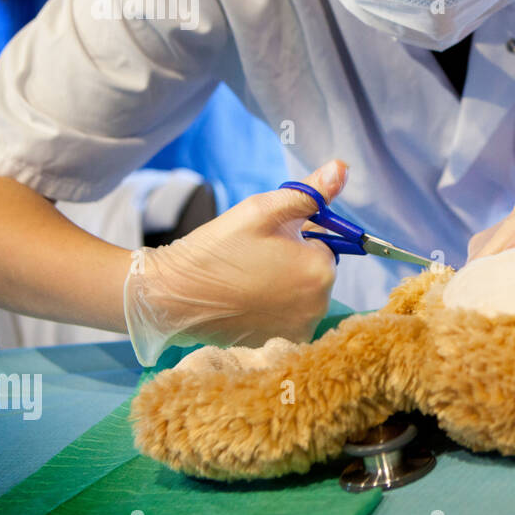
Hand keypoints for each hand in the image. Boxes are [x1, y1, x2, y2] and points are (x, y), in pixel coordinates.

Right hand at [123, 159, 348, 365]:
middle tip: (253, 259)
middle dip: (292, 260)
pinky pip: (289, 318)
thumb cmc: (218, 248)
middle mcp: (320, 305)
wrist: (172, 295)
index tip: (266, 239)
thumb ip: (308, 193)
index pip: (324, 242)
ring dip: (284, 285)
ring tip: (247, 279)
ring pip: (303, 295)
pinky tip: (246, 302)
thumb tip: (341, 169)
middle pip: (316, 271)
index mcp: (321, 269)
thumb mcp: (263, 210)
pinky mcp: (281, 345)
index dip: (296, 236)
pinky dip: (274, 310)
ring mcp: (301, 330)